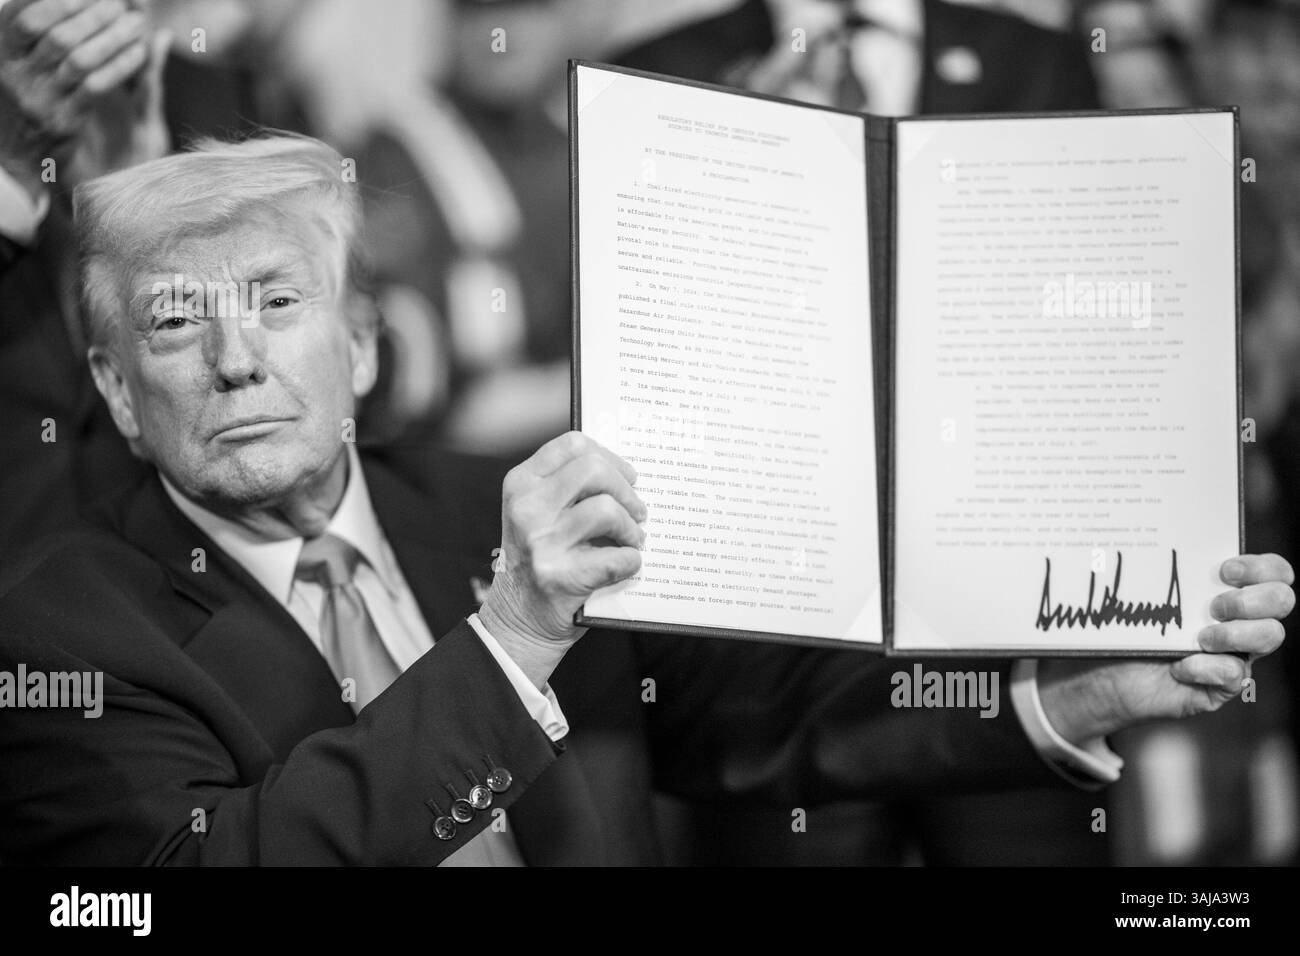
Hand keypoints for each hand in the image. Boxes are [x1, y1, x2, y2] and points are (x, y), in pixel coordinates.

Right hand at [0, 0, 154, 198]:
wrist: (18, 156)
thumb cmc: (20, 96)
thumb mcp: (13, 61)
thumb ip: (27, 27)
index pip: (24, 16)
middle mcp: (15, 76)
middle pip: (57, 35)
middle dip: (93, 13)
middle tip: (120, 3)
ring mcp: (40, 100)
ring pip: (80, 59)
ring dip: (113, 37)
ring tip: (136, 22)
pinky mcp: (65, 121)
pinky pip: (97, 87)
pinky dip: (120, 65)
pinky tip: (139, 52)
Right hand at [478, 431, 645, 684]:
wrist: (518, 623)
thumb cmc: (538, 562)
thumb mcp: (535, 514)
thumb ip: (567, 489)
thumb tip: (626, 474)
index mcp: (521, 484)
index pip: (573, 445)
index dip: (610, 457)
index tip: (626, 476)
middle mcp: (526, 508)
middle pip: (593, 470)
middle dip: (626, 490)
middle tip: (637, 511)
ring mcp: (541, 542)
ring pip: (607, 510)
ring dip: (631, 528)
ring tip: (633, 540)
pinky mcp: (560, 577)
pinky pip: (617, 557)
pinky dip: (631, 561)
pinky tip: (626, 565)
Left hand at [1038, 553, 1293, 743]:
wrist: (1107, 675)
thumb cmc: (1125, 627)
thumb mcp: (1137, 594)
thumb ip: (1151, 568)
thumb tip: (1134, 537)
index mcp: (1229, 590)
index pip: (1275, 571)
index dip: (1262, 567)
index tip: (1224, 570)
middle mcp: (1243, 620)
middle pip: (1282, 600)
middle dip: (1251, 600)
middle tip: (1213, 607)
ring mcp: (1238, 653)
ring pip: (1271, 636)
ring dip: (1234, 634)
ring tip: (1199, 638)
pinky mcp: (1223, 686)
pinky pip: (1237, 675)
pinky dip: (1207, 668)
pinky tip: (1178, 667)